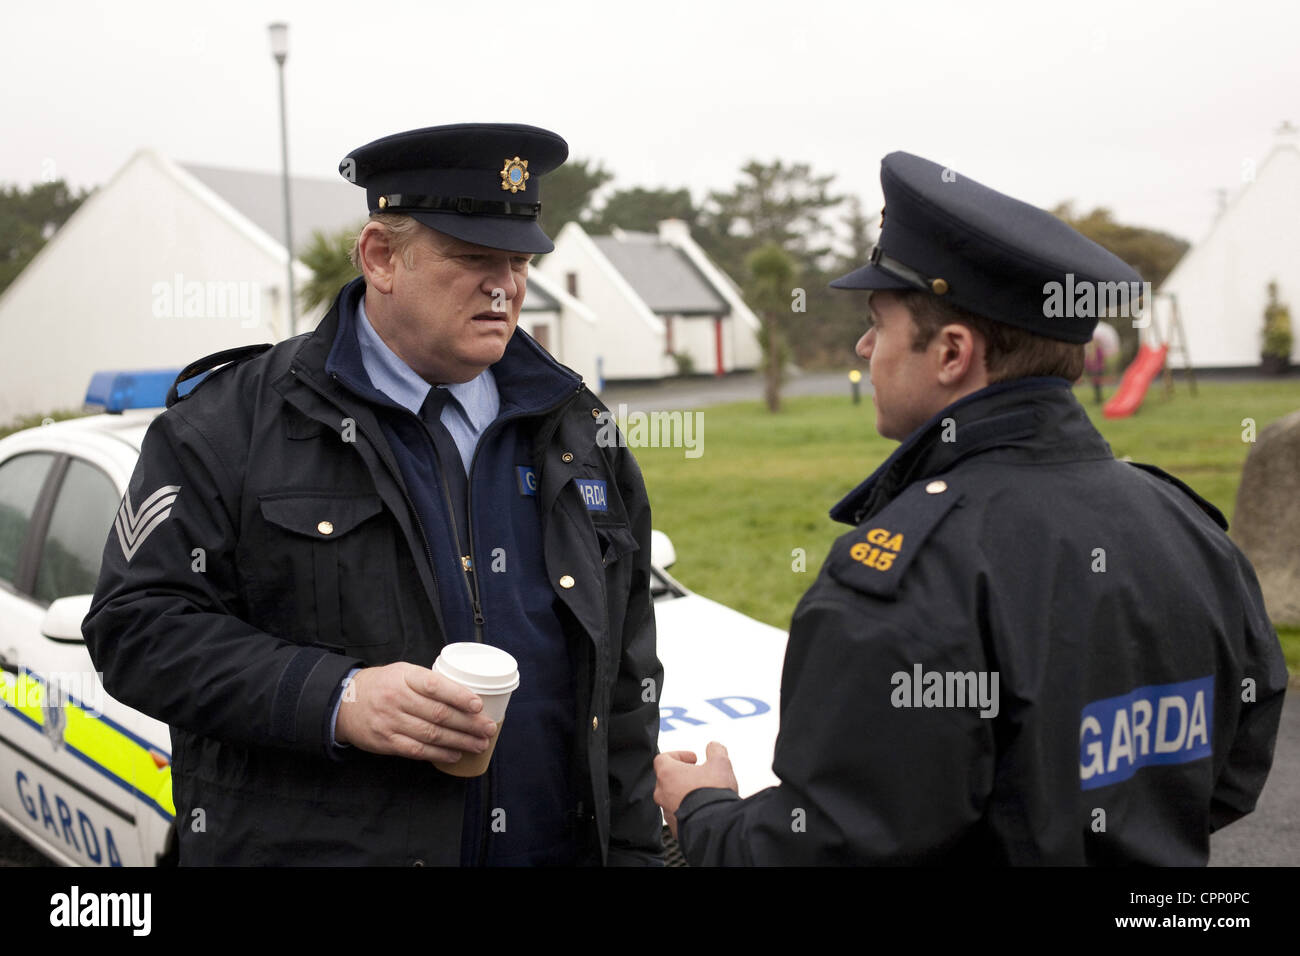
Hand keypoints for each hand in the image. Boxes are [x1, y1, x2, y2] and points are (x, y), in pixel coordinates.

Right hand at [335, 662, 496, 763]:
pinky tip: (455, 754)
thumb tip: (466, 697)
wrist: (344, 703)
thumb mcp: (403, 672)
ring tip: (479, 744)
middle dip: (468, 723)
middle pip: (438, 713)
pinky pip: (417, 750)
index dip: (459, 696)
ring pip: (431, 734)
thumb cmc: (382, 685)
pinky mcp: (386, 742)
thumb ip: (429, 682)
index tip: (478, 705)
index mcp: (405, 677)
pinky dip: (439, 753)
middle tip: (488, 728)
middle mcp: (397, 698)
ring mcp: (391, 722)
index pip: (435, 685)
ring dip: (459, 741)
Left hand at [653, 742, 738, 839]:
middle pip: (667, 779)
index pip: (662, 758)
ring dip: (685, 793)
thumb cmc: (714, 792)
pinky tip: (704, 810)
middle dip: (683, 775)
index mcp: (667, 774)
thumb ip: (715, 750)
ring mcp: (667, 812)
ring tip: (704, 794)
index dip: (678, 755)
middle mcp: (662, 793)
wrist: (716, 826)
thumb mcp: (720, 763)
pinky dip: (689, 811)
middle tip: (701, 775)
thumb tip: (713, 747)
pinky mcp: (675, 829)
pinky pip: (679, 816)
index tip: (694, 758)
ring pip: (672, 798)